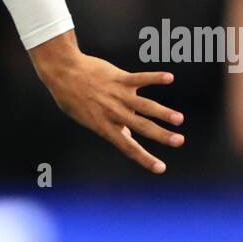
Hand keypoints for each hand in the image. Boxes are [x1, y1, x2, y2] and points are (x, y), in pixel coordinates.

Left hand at [30, 31, 183, 173]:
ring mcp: (118, 95)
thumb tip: (128, 137)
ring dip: (163, 112)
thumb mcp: (87, 120)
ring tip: (178, 119)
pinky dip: (155, 78)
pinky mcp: (120, 78)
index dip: (145, 159)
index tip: (161, 168)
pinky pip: (141, 78)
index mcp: (105, 127)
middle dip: (162, 135)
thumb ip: (110, 129)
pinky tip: (169, 78)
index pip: (128, 147)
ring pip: (144, 106)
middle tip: (179, 141)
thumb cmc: (73, 98)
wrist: (63, 73)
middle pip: (142, 127)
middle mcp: (113, 113)